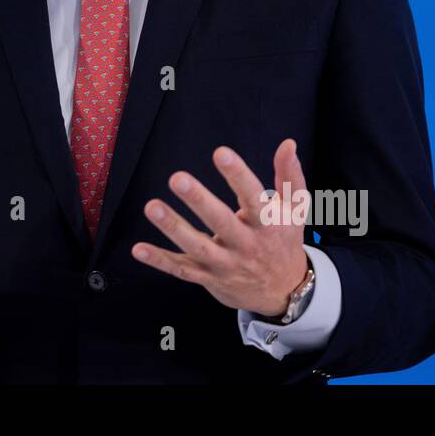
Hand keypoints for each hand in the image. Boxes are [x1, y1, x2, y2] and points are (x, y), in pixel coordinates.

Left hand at [130, 138, 308, 318]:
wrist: (284, 291)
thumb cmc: (284, 240)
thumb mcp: (295, 208)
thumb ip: (289, 175)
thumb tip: (287, 144)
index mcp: (268, 223)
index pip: (253, 196)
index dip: (237, 175)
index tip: (220, 153)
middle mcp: (246, 244)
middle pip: (221, 222)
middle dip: (199, 201)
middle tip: (177, 179)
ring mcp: (226, 263)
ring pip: (197, 247)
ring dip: (173, 228)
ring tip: (152, 207)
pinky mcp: (209, 277)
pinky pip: (182, 270)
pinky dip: (160, 261)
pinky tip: (139, 249)